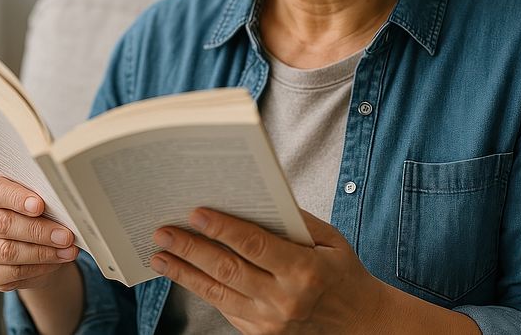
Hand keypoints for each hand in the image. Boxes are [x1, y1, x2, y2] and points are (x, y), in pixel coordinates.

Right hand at [0, 174, 78, 291]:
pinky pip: (11, 273)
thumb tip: (62, 206)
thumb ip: (41, 196)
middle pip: (3, 224)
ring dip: (43, 252)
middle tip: (65, 235)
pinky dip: (38, 268)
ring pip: (8, 252)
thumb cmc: (33, 210)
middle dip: (39, 230)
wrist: (30, 239)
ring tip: (67, 250)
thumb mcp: (36, 196)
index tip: (39, 206)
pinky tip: (55, 262)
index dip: (16, 198)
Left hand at [150, 208, 386, 333]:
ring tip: (160, 255)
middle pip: (227, 269)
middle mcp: (284, 299)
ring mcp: (270, 322)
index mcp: (304, 271)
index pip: (254, 245)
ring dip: (185, 272)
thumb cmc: (344, 274)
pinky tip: (185, 273)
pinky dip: (202, 289)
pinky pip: (225, 309)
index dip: (222, 228)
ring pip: (218, 293)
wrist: (360, 325)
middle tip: (163, 232)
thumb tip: (256, 199)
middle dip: (191, 249)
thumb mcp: (330, 240)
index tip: (195, 212)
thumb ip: (295, 222)